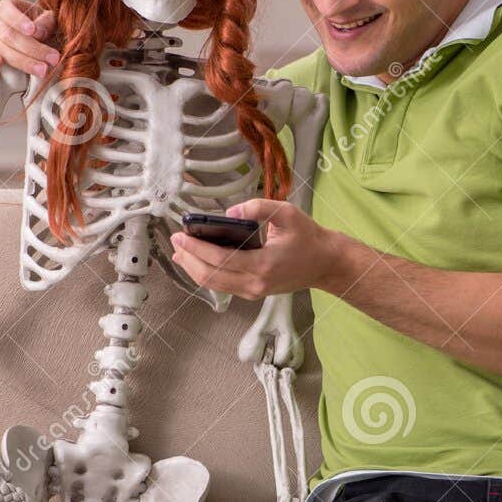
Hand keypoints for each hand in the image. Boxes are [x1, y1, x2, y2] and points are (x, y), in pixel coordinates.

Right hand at [0, 0, 60, 78]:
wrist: (41, 51)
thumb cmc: (47, 34)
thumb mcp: (53, 24)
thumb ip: (47, 24)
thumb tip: (37, 31)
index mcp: (8, 8)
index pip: (6, 8)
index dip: (18, 19)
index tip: (33, 30)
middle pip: (6, 33)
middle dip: (32, 48)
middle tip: (53, 59)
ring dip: (21, 60)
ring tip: (41, 70)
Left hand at [169, 198, 345, 300]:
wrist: (325, 264)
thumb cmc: (308, 238)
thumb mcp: (288, 213)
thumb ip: (259, 208)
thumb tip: (230, 213)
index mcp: (264, 264)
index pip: (220, 259)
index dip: (196, 247)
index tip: (181, 234)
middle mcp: (256, 283)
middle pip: (210, 276)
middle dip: (188, 258)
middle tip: (176, 240)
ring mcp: (254, 292)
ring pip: (213, 285)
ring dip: (193, 269)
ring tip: (180, 252)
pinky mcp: (253, 293)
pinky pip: (222, 286)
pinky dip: (206, 274)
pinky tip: (197, 263)